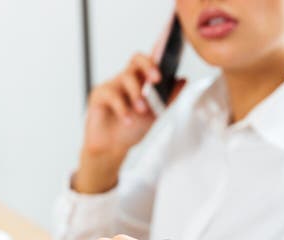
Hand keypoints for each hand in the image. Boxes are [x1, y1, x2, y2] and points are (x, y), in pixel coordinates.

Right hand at [76, 54, 184, 193]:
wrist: (112, 147)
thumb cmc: (132, 129)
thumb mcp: (156, 114)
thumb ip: (169, 98)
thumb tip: (183, 80)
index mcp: (141, 81)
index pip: (151, 60)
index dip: (159, 50)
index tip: (168, 49)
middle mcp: (127, 79)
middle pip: (137, 59)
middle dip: (148, 65)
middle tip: (156, 79)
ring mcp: (113, 85)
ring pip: (126, 77)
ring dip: (137, 94)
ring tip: (141, 110)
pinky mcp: (99, 94)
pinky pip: (112, 94)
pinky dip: (122, 108)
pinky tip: (127, 120)